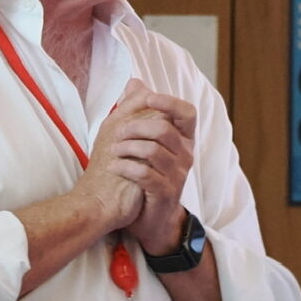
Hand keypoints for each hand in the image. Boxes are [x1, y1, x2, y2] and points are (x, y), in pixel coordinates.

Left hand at [102, 80, 195, 251]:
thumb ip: (139, 111)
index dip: (170, 102)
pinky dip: (126, 167)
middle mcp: (186, 155)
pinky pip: (145, 174)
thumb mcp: (142, 141)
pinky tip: (115, 166)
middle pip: (165, 129)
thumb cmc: (145, 175)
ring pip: (153, 151)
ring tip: (112, 150)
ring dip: (127, 147)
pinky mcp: (166, 193)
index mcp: (183, 139)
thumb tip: (135, 82)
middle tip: (117, 130)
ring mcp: (178, 175)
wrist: (150, 218)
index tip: (148, 99)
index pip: (187, 113)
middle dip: (136, 126)